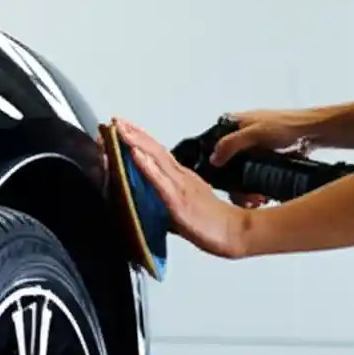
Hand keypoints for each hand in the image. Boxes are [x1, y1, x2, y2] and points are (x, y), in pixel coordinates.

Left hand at [114, 118, 251, 259]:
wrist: (237, 234)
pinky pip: (160, 181)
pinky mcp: (178, 202)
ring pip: (155, 159)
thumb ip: (169, 199)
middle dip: (133, 133)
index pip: (157, 153)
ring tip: (120, 129)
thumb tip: (148, 201)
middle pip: (154, 149)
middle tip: (116, 120)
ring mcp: (179, 187)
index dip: (140, 139)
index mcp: (182, 177)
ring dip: (136, 142)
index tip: (123, 128)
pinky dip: (146, 166)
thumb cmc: (214, 223)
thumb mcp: (186, 207)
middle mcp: (180, 177)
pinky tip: (135, 155)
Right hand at [210, 110, 315, 207]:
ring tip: (255, 200)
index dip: (213, 166)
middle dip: (233, 185)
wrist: (313, 133)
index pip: (212, 146)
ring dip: (245, 190)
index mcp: (231, 125)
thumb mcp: (254, 133)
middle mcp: (239, 138)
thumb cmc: (287, 124)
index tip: (219, 182)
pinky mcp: (263, 161)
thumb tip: (214, 159)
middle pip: (225, 167)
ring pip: (239, 175)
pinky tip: (261, 196)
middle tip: (243, 197)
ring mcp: (251, 150)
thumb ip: (231, 144)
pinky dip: (255, 189)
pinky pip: (253, 178)